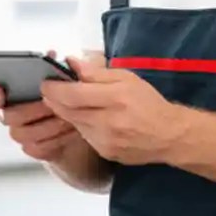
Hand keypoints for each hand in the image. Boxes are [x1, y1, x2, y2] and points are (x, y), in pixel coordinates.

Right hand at [0, 62, 80, 161]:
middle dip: (32, 108)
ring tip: (67, 115)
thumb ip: (59, 65)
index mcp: (13, 95)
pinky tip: (70, 130)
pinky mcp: (37, 149)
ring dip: (47, 124)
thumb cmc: (69, 97)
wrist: (85, 124)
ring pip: (24, 133)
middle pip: (9, 116)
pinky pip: (39, 149)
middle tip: (49, 101)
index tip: (0, 90)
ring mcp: (23, 134)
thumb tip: (53, 54)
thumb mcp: (68, 78)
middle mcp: (13, 116)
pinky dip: (56, 139)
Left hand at [40, 55, 184, 165]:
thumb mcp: (127, 78)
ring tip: (69, 101)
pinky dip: (81, 125)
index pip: (73, 94)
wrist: (169, 135)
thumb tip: (72, 63)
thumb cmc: (148, 102)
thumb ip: (96, 72)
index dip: (54, 88)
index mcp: (115, 98)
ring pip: (74, 123)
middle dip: (54, 100)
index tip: (46, 82)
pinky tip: (88, 118)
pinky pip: (84, 136)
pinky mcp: (105, 153)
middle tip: (49, 90)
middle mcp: (108, 122)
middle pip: (68, 111)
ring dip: (67, 112)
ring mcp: (105, 141)